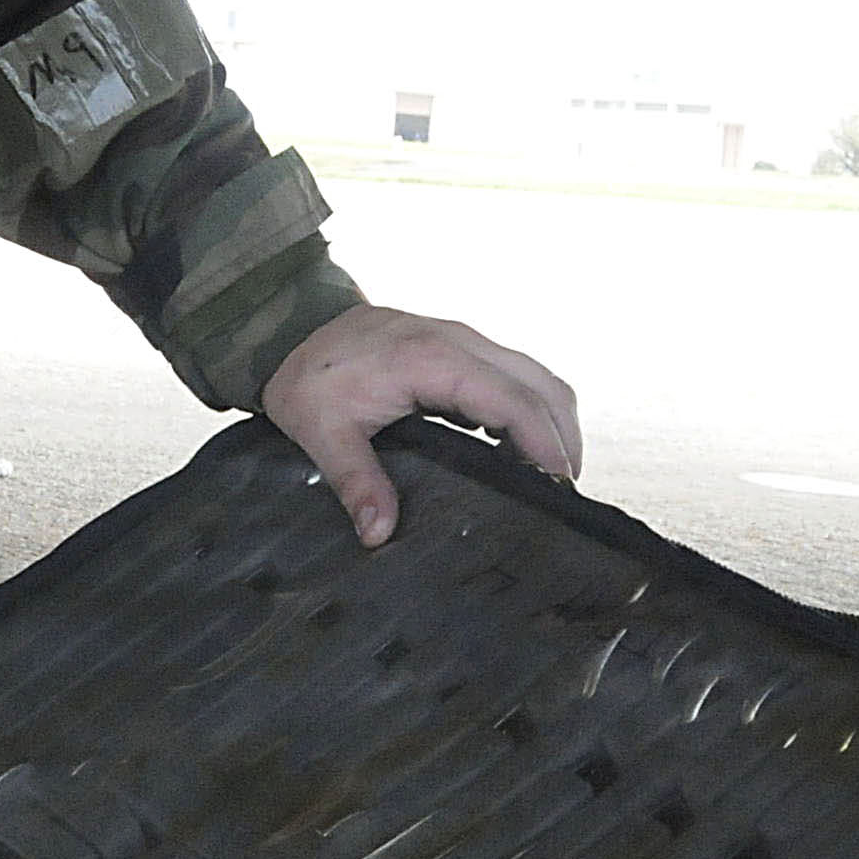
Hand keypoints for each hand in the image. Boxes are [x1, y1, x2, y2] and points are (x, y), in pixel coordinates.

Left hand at [261, 304, 581, 545]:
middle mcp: (461, 342)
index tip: (559, 485)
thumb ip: (355, 481)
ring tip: (550, 478)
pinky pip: (517, 376)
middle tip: (562, 494)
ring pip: (536, 377)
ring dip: (553, 423)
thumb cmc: (310, 376)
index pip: (512, 398)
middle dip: (563, 438)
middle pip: (541, 385)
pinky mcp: (463, 349)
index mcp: (432, 360)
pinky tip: (521, 453)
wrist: (295, 326)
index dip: (544, 442)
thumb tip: (379, 532)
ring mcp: (466, 342)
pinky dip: (533, 411)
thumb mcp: (321, 432)